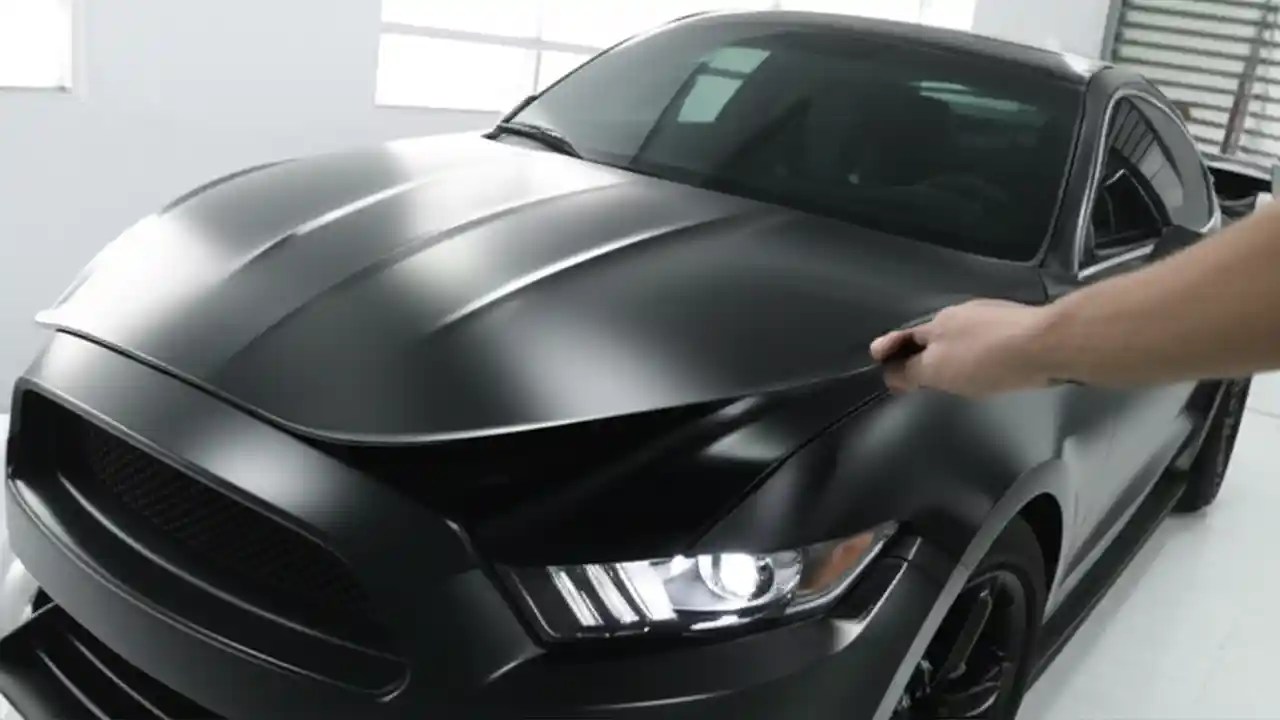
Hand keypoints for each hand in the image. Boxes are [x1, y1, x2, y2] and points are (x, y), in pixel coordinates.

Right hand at [869, 300, 1054, 397]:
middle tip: (920, 374)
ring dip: (954, 351)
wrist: (1046, 344)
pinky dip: (980, 353)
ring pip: (962, 336)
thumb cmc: (985, 359)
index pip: (905, 337)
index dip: (890, 349)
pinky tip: (990, 366)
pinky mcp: (1017, 325)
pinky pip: (987, 340)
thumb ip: (910, 371)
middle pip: (934, 334)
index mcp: (937, 323)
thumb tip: (889, 372)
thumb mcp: (938, 371)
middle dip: (923, 350)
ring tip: (956, 373)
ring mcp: (991, 316)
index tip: (879, 359)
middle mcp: (961, 313)